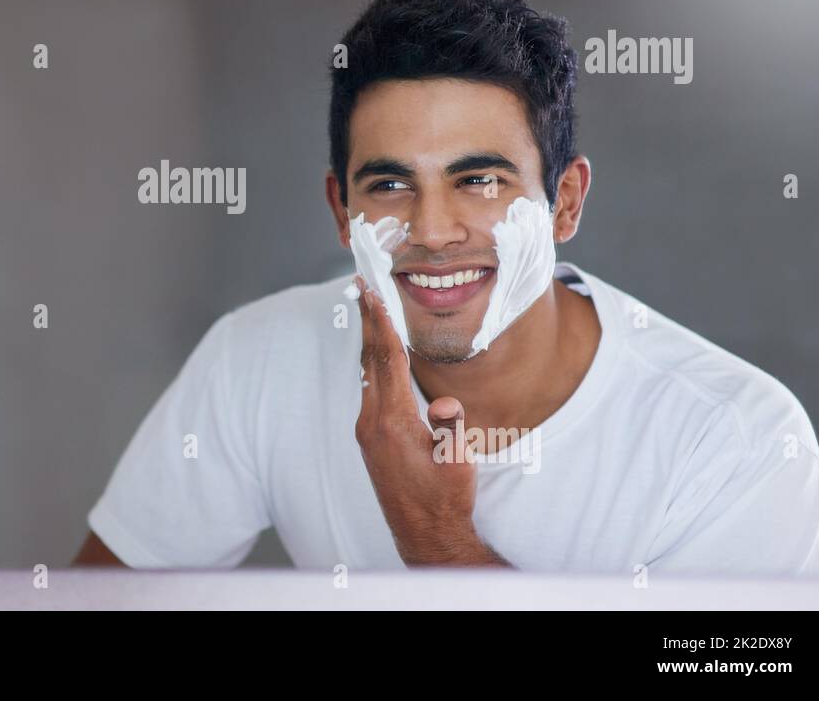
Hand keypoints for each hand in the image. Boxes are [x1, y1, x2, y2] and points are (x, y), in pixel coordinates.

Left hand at [354, 276, 507, 566]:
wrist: (424, 535)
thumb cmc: (445, 499)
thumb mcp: (457, 463)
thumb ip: (451, 429)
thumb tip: (445, 404)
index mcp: (393, 422)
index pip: (386, 359)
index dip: (382, 322)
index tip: (373, 291)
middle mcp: (372, 422)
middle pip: (370, 358)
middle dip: (368, 319)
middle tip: (361, 283)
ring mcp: (366, 430)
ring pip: (366, 372)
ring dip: (369, 338)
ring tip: (367, 307)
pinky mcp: (369, 437)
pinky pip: (369, 387)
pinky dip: (372, 361)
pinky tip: (376, 352)